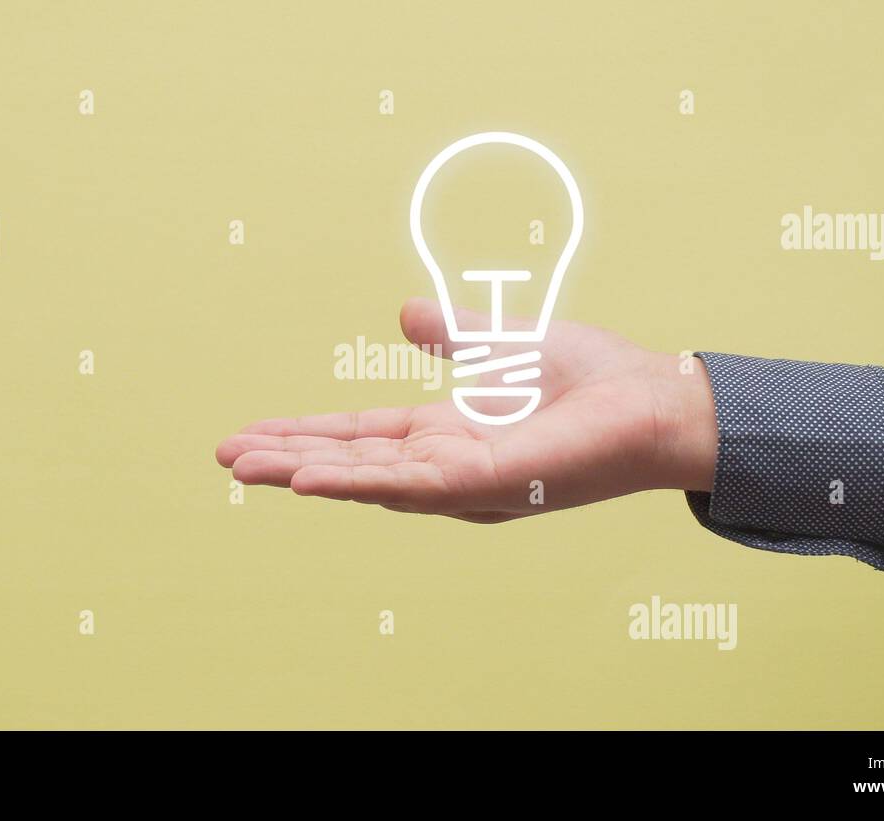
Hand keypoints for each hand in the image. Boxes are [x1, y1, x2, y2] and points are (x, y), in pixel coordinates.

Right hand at [216, 298, 716, 521]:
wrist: (657, 399)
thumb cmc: (594, 378)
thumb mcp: (505, 343)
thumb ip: (453, 334)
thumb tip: (402, 312)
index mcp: (450, 432)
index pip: (362, 437)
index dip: (307, 433)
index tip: (254, 431)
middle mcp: (450, 463)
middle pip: (353, 463)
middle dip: (289, 459)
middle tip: (226, 457)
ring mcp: (469, 479)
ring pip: (371, 481)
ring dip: (307, 474)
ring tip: (249, 468)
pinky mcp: (494, 483)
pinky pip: (414, 486)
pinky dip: (359, 483)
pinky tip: (313, 478)